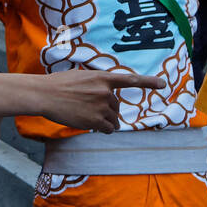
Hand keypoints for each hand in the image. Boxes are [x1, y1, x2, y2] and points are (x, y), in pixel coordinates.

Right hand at [38, 70, 164, 133]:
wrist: (44, 95)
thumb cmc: (57, 85)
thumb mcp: (80, 77)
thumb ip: (96, 84)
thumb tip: (105, 97)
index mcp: (102, 77)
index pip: (129, 80)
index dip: (148, 82)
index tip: (163, 84)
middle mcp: (105, 91)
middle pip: (116, 106)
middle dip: (108, 111)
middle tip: (89, 110)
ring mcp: (101, 106)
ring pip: (113, 119)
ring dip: (106, 122)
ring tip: (87, 117)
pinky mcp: (95, 120)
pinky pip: (108, 129)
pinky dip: (103, 129)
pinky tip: (92, 126)